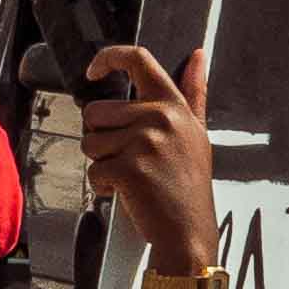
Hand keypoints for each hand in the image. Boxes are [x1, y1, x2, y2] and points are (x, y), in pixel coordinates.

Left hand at [79, 41, 218, 272]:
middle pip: (96, 111)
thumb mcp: (196, 133)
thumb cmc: (189, 184)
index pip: (137, 59)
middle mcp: (159, 117)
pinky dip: (103, 186)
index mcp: (173, 105)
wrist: (189, 233)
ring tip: (133, 177)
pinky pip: (93, 170)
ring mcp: (144, 142)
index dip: (108, 57)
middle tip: (131, 160)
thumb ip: (193, 92)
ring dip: (102, 162)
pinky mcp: (128, 168)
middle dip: (102, 138)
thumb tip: (198, 54)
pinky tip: (128, 193)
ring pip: (90, 141)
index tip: (93, 70)